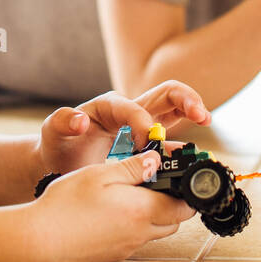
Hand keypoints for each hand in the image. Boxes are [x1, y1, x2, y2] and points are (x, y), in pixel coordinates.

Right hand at [25, 151, 196, 261]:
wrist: (38, 240)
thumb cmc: (66, 204)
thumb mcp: (100, 174)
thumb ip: (133, 167)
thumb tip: (158, 160)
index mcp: (142, 210)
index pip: (184, 206)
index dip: (187, 190)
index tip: (181, 175)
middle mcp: (139, 233)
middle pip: (173, 220)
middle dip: (172, 201)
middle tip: (156, 181)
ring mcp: (127, 247)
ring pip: (155, 231)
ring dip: (153, 214)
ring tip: (131, 194)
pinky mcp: (113, 255)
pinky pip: (135, 239)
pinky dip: (134, 225)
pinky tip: (112, 212)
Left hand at [38, 80, 211, 175]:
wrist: (60, 166)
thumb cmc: (58, 145)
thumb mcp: (53, 131)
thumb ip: (63, 121)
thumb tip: (81, 120)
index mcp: (111, 106)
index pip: (134, 106)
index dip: (142, 122)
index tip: (143, 143)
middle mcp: (132, 112)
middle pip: (167, 95)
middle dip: (186, 99)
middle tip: (201, 114)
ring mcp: (144, 129)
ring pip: (176, 114)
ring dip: (194, 115)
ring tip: (207, 121)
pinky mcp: (149, 149)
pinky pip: (172, 146)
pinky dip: (185, 151)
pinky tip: (196, 159)